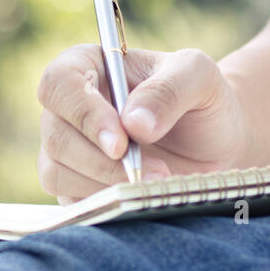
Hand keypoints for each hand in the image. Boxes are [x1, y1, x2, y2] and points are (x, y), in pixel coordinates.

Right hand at [36, 45, 251, 202]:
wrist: (213, 147)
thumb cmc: (201, 102)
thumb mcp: (199, 78)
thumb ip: (169, 90)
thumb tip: (132, 123)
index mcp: (89, 67)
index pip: (59, 83)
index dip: (83, 114)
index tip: (120, 142)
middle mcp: (68, 109)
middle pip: (56, 134)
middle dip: (102, 160)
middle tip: (154, 170)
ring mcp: (66, 150)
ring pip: (56, 172)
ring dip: (106, 184)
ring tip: (154, 183)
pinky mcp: (73, 187)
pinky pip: (71, 201)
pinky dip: (105, 203)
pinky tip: (138, 196)